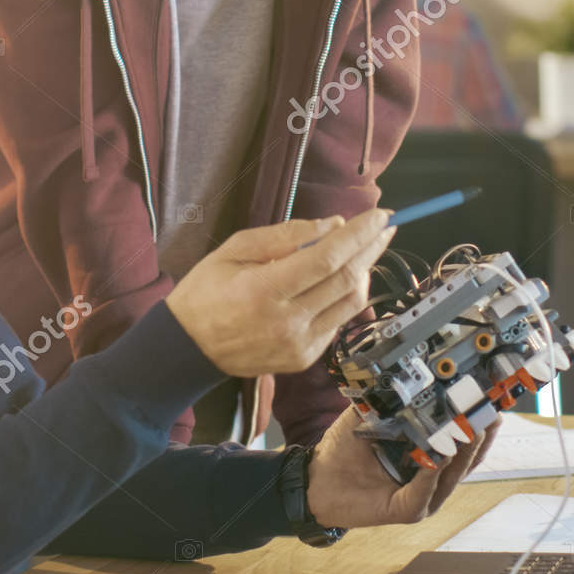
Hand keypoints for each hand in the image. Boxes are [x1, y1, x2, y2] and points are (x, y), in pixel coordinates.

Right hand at [166, 209, 395, 377]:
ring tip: (365, 249)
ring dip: (365, 271)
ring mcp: (299, 344)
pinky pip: (339, 321)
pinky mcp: (304, 358)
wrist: (188, 348)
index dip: (359, 234)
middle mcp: (287, 321)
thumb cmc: (206, 292)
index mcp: (265, 290)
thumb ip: (285, 236)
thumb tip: (332, 225)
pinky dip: (347, 295)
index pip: (327, 258)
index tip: (379, 215)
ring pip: (352, 303)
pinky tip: (342, 278)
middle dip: (371, 247)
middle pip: (347, 279)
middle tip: (384, 226)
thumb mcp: (235, 249)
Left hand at [304, 408, 498, 527]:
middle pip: (467, 458)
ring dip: (463, 451)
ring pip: (452, 475)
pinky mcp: (407, 510)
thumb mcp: (370, 415)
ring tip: (472, 428)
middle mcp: (432, 479)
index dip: (479, 422)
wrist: (316, 480)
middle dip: (480, 433)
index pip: (464, 442)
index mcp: (429, 457)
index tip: (489, 401)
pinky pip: (425, 492)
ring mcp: (423, 497)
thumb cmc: (344, 451)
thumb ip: (389, 397)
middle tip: (490, 410)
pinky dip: (433, 474)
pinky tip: (439, 457)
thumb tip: (407, 368)